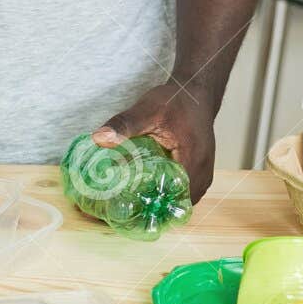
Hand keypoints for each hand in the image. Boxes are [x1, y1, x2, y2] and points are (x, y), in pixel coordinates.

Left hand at [92, 78, 215, 203]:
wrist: (197, 92)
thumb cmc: (175, 101)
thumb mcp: (147, 109)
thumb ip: (124, 124)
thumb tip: (98, 138)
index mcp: (192, 161)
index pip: (171, 198)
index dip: (149, 208)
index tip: (126, 211)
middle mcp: (202, 174)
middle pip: (176, 205)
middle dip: (152, 210)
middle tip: (124, 209)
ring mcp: (204, 175)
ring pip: (181, 201)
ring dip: (161, 203)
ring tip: (133, 203)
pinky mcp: (200, 172)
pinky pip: (185, 192)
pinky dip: (168, 194)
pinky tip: (149, 190)